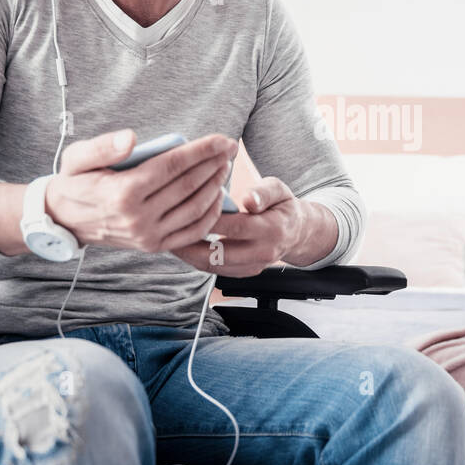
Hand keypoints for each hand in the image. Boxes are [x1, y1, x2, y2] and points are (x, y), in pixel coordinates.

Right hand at [45, 129, 237, 253]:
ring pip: (195, 209)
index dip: (202, 151)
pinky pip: (191, 231)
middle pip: (188, 186)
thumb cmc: (75, 181)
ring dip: (215, 186)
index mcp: (122, 192)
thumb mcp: (77, 157)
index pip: (173, 166)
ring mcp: (148, 235)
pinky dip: (210, 215)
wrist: (64, 219)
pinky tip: (217, 196)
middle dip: (214, 164)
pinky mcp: (154, 246)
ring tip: (224, 167)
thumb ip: (103, 146)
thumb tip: (132, 138)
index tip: (222, 139)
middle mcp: (138, 217)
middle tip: (229, 150)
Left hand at [171, 177, 304, 276]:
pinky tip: (184, 248)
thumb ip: (263, 192)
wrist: (297, 232)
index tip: (184, 207)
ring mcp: (254, 266)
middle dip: (189, 243)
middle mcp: (263, 252)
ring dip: (189, 255)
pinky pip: (217, 271)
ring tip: (169, 240)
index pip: (233, 226)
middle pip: (218, 253)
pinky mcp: (246, 274)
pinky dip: (198, 261)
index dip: (207, 218)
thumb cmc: (282, 206)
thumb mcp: (279, 190)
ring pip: (214, 267)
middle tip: (166, 230)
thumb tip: (248, 200)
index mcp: (271, 229)